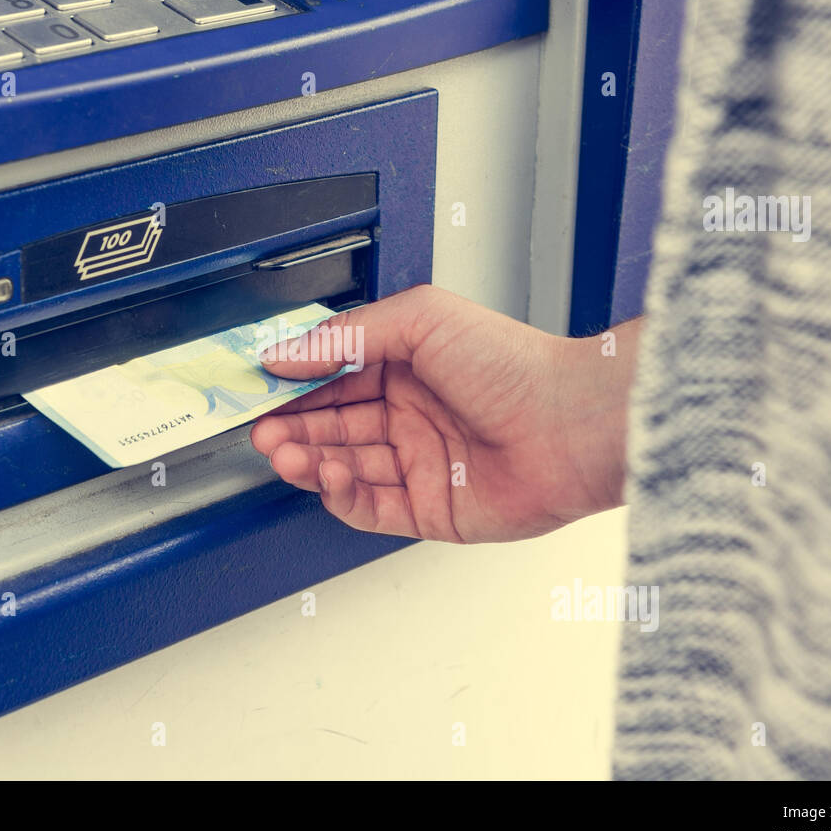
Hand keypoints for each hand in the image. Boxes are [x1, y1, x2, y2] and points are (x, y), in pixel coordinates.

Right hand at [250, 285, 640, 542]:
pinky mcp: (431, 510)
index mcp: (409, 369)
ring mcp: (421, 465)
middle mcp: (413, 417)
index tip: (259, 391)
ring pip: (346, 468)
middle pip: (334, 428)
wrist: (570, 424)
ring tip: (283, 452)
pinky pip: (371, 508)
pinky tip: (326, 476)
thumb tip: (286, 352)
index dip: (295, 388)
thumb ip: (346, 336)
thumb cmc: (514, 365)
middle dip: (293, 429)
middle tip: (261, 430)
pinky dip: (341, 495)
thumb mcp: (420, 320)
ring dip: (309, 461)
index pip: (335, 381)